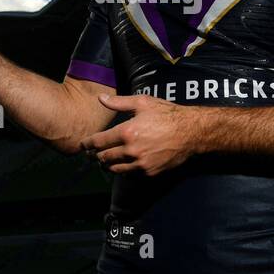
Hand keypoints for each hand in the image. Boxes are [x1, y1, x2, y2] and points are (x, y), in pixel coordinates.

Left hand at [79, 94, 198, 176]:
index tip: (83, 144)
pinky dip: (123, 170)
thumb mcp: (143, 103)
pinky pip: (130, 175)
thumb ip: (119, 102)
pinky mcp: (149, 172)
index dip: (88, 144)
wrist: (190, 132)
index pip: (99, 142)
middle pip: (104, 158)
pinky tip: (121, 165)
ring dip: (107, 165)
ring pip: (115, 169)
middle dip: (95, 156)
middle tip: (91, 154)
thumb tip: (101, 98)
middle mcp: (131, 150)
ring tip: (104, 161)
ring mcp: (141, 164)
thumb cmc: (167, 114)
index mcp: (127, 132)